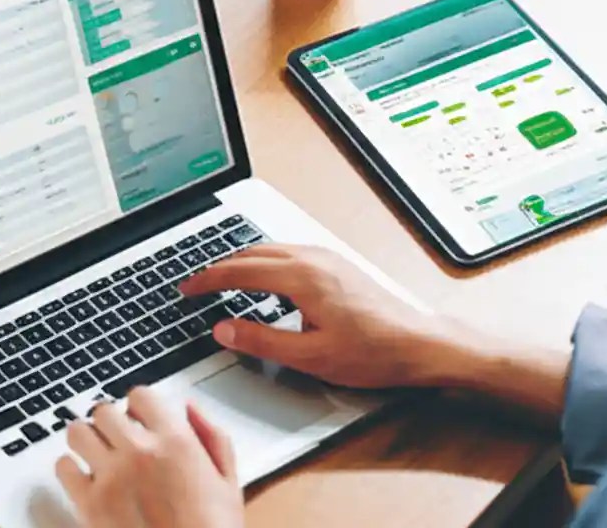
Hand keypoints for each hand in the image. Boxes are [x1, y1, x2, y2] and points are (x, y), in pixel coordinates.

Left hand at [55, 387, 243, 527]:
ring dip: (86, 439)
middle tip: (116, 439)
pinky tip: (85, 479)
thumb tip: (189, 408)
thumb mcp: (228, 481)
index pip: (140, 395)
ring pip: (78, 432)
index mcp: (176, 442)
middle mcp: (140, 452)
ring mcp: (111, 477)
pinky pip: (63, 467)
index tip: (138, 417)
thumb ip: (212, 436)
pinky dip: (70, 469)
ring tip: (97, 454)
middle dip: (110, 422)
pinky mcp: (89, 504)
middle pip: (104, 410)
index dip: (138, 406)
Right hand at [180, 244, 479, 389]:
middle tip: (197, 285)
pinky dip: (264, 261)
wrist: (420, 344)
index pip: (239, 271)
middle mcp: (312, 259)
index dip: (207, 280)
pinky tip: (263, 279)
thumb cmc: (373, 352)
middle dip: (218, 267)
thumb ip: (260, 341)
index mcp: (301, 277)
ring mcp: (327, 258)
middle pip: (251, 253)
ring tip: (222, 280)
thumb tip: (224, 329)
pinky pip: (288, 252)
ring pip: (270, 249)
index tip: (187, 289)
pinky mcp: (337, 264)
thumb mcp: (308, 356)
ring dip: (241, 261)